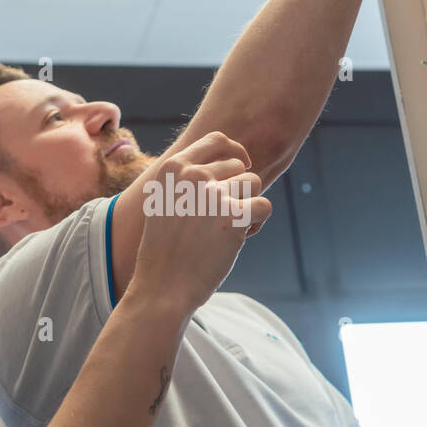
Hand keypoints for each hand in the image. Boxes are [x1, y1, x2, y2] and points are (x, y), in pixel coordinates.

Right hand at [127, 132, 271, 314]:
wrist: (163, 286)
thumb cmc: (165, 250)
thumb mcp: (163, 204)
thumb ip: (185, 181)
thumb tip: (224, 161)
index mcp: (173, 168)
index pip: (216, 140)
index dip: (235, 151)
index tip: (242, 165)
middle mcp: (192, 175)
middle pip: (238, 166)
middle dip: (238, 190)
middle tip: (222, 218)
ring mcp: (212, 194)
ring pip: (252, 183)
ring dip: (248, 205)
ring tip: (231, 228)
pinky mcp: (232, 216)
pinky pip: (263, 205)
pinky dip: (257, 222)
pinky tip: (240, 237)